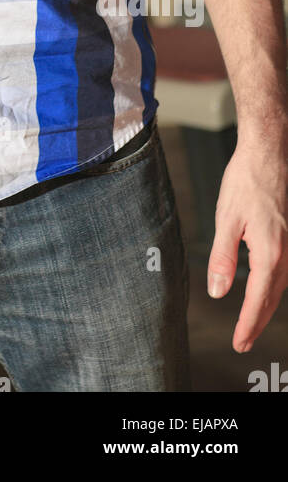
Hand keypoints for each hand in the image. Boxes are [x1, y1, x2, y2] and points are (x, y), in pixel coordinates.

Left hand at [207, 128, 287, 351]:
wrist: (268, 155)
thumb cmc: (246, 182)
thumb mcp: (226, 220)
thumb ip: (222, 258)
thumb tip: (218, 292)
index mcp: (269, 253)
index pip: (258, 300)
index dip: (247, 324)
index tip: (238, 344)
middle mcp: (285, 254)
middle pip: (271, 299)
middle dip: (256, 323)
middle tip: (243, 344)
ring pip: (278, 287)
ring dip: (265, 308)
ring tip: (250, 325)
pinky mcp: (287, 238)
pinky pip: (281, 273)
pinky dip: (271, 289)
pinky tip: (263, 292)